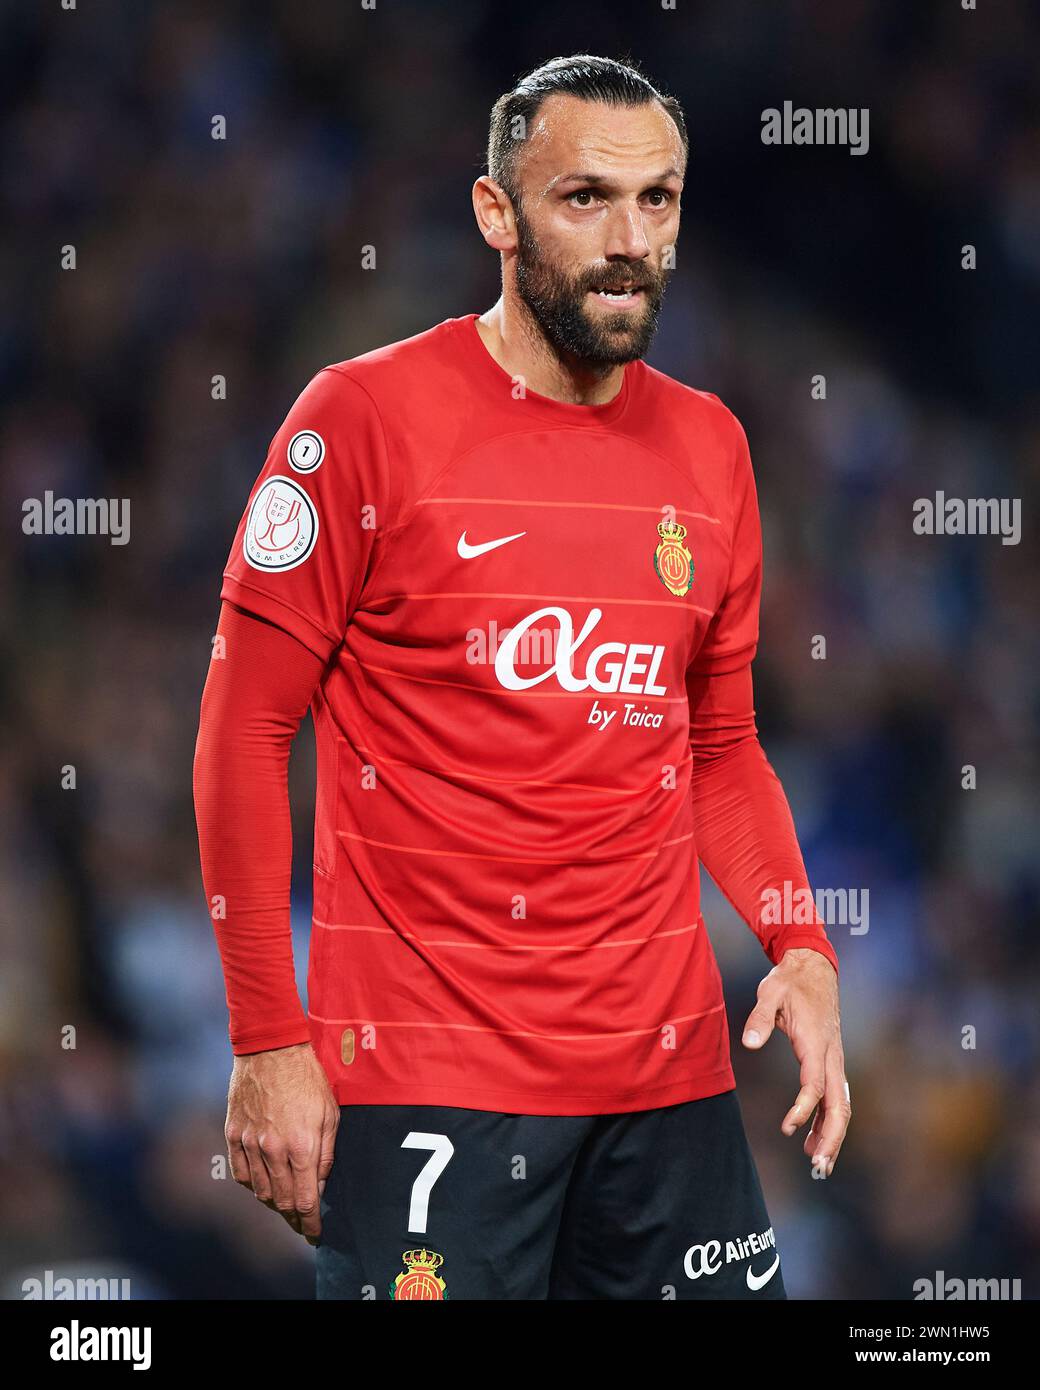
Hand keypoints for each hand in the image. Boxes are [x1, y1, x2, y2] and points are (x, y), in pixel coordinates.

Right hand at [225, 1041, 339, 1243]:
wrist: (271, 1049)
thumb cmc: (307, 1078)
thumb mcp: (330, 1113)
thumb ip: (326, 1154)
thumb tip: (321, 1186)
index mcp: (301, 1146)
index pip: (306, 1200)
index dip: (310, 1224)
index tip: (315, 1235)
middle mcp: (273, 1150)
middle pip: (281, 1201)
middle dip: (294, 1219)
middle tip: (301, 1226)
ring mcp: (249, 1143)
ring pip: (259, 1191)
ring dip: (274, 1204)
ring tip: (285, 1206)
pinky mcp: (233, 1134)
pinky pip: (240, 1173)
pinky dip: (251, 1185)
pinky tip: (262, 1184)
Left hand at [741, 947, 849, 1177]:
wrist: (813, 968)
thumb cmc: (789, 981)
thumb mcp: (770, 992)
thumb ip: (760, 1018)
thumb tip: (750, 1044)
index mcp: (816, 1042)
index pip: (815, 1083)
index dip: (804, 1109)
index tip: (787, 1128)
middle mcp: (831, 1055)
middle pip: (840, 1104)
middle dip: (832, 1137)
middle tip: (818, 1167)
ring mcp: (834, 1060)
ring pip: (841, 1105)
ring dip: (832, 1136)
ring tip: (818, 1165)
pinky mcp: (831, 1062)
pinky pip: (834, 1098)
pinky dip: (827, 1122)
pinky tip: (812, 1141)